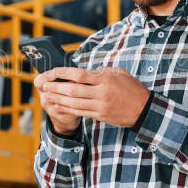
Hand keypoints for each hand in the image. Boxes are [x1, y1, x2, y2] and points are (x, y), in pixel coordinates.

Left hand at [34, 66, 150, 127]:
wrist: (143, 109)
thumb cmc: (130, 87)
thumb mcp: (118, 73)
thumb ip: (100, 72)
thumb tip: (82, 71)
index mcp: (105, 79)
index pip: (79, 75)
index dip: (63, 73)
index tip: (52, 71)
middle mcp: (102, 93)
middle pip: (73, 90)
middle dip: (56, 87)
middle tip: (44, 84)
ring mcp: (100, 106)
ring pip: (74, 103)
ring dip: (58, 99)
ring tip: (47, 95)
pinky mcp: (100, 116)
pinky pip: (80, 112)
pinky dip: (67, 109)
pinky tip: (58, 105)